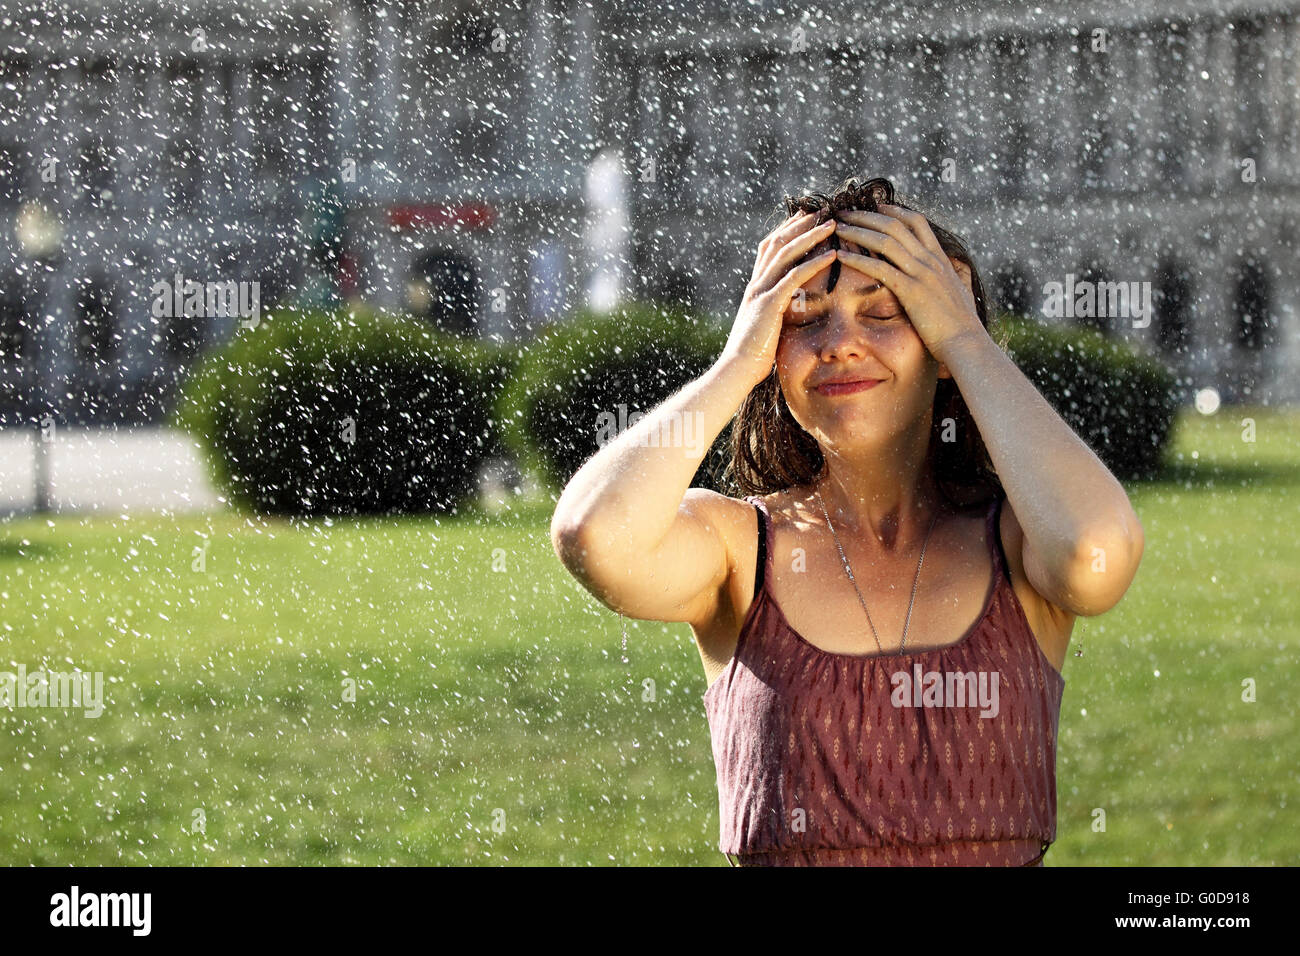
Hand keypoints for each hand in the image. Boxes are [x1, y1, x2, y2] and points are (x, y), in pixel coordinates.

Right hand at [719, 212, 836, 388]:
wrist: (737, 370)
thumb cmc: (752, 355)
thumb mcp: (765, 327)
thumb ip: (774, 312)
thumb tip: (787, 310)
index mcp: (755, 286)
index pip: (769, 248)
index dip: (787, 229)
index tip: (807, 216)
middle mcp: (756, 283)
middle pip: (777, 241)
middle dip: (800, 223)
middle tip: (822, 208)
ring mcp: (761, 291)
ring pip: (786, 253)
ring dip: (811, 235)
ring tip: (833, 223)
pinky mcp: (769, 304)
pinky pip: (794, 276)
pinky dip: (814, 262)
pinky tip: (832, 254)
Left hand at [832, 203, 984, 362]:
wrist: (966, 342)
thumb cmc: (960, 323)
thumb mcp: (958, 291)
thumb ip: (949, 277)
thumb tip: (949, 271)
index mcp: (940, 258)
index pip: (917, 222)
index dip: (894, 211)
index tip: (875, 206)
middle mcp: (930, 261)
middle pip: (895, 226)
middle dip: (867, 216)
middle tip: (846, 212)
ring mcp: (921, 274)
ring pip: (885, 242)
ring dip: (857, 231)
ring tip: (838, 228)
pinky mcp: (911, 291)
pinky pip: (880, 269)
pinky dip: (858, 259)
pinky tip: (841, 256)